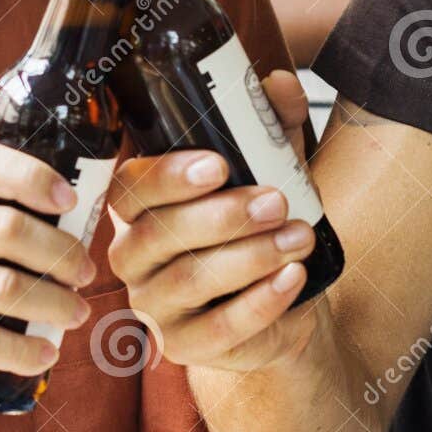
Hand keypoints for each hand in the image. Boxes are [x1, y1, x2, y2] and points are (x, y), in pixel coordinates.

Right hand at [0, 139, 97, 398]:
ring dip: (53, 303)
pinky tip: (45, 354)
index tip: (70, 201)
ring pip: (1, 287)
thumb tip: (66, 209)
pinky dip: (22, 350)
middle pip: (4, 228)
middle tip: (85, 271)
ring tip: (78, 312)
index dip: (32, 176)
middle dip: (60, 252)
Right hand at [107, 69, 320, 371]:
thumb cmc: (263, 226)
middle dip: (222, 216)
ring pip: (189, 280)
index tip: (219, 165)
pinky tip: (292, 278)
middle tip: (277, 201)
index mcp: (142, 207)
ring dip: (249, 256)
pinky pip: (218, 327)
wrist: (285, 298)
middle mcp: (135, 256)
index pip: (132, 189)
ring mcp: (155, 305)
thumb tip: (278, 84)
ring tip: (298, 237)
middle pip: (159, 235)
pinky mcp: (184, 347)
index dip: (169, 177)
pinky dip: (260, 302)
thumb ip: (273, 126)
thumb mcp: (273, 170)